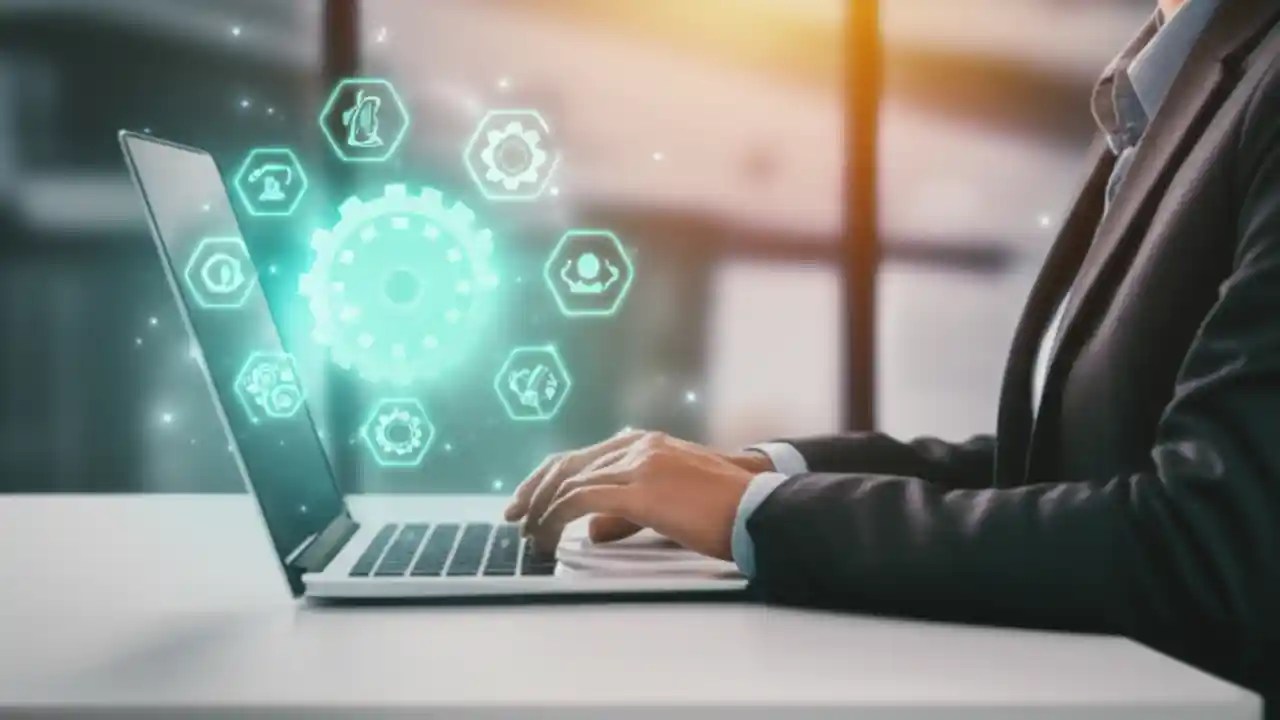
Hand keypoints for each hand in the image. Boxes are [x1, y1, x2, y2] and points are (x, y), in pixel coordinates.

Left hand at [504, 430, 772, 557]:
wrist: (757, 507)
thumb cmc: (723, 510)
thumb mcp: (668, 504)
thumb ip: (628, 512)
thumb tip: (595, 530)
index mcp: (645, 444)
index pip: (582, 457)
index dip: (549, 479)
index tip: (528, 502)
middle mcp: (637, 446)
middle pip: (567, 463)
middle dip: (534, 491)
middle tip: (513, 517)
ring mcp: (639, 464)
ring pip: (571, 482)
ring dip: (544, 510)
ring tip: (531, 535)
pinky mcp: (641, 489)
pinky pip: (583, 501)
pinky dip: (559, 518)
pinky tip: (550, 535)